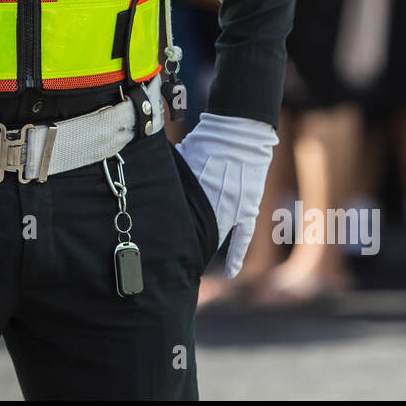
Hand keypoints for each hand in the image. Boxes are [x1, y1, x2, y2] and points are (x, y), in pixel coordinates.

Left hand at [175, 113, 277, 278]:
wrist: (240, 133)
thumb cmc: (207, 141)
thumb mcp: (183, 158)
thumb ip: (176, 176)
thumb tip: (157, 179)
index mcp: (195, 194)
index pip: (180, 223)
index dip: (171, 235)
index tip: (162, 246)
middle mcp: (213, 205)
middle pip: (196, 232)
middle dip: (185, 244)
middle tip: (173, 258)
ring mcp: (233, 209)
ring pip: (216, 236)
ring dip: (204, 248)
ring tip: (192, 264)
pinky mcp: (248, 209)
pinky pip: (243, 237)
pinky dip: (236, 256)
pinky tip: (231, 272)